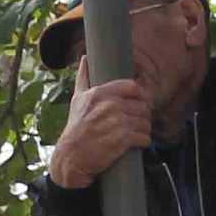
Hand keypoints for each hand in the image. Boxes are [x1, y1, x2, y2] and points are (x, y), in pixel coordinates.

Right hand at [48, 63, 152, 188]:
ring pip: (145, 122)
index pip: (133, 87)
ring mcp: (116, 123)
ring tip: (138, 132)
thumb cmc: (76, 128)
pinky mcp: (121, 141)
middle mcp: (109, 106)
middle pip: (142, 105)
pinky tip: (138, 143)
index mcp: (100, 94)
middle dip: (143, 115)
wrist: (71, 158)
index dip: (140, 96)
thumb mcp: (77, 100)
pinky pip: (144, 138)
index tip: (138, 103)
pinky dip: (144, 141)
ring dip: (145, 129)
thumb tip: (84, 58)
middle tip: (138, 122)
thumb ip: (83, 77)